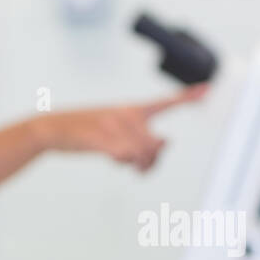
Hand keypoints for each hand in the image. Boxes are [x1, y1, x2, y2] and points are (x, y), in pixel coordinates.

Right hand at [35, 83, 208, 170]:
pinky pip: (124, 156)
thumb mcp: (113, 128)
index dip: (188, 96)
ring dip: (141, 165)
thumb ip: (141, 136)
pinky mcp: (101, 138)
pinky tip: (114, 160)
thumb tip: (168, 143)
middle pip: (156, 144)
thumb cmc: (85, 131)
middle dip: (153, 160)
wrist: (52, 128)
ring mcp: (114, 126)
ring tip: (132, 168)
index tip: (208, 90)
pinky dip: (123, 162)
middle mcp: (127, 115)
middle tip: (142, 169)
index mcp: (131, 109)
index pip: (165, 102)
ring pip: (143, 152)